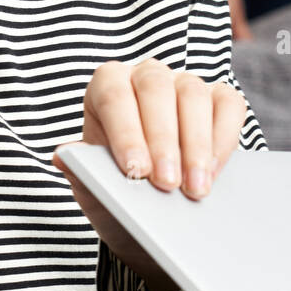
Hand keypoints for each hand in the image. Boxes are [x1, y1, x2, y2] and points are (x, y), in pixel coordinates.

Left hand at [52, 58, 248, 290]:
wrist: (150, 214)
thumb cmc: (117, 192)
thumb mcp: (93, 189)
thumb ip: (80, 172)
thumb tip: (62, 156)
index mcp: (107, 85)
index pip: (114, 97)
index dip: (125, 132)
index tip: (135, 172)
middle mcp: (145, 76)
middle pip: (156, 89)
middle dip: (163, 139)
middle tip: (167, 185)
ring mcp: (184, 83)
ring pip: (193, 94)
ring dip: (196, 145)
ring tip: (195, 189)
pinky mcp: (219, 98)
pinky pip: (228, 105)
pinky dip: (223, 139)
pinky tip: (214, 172)